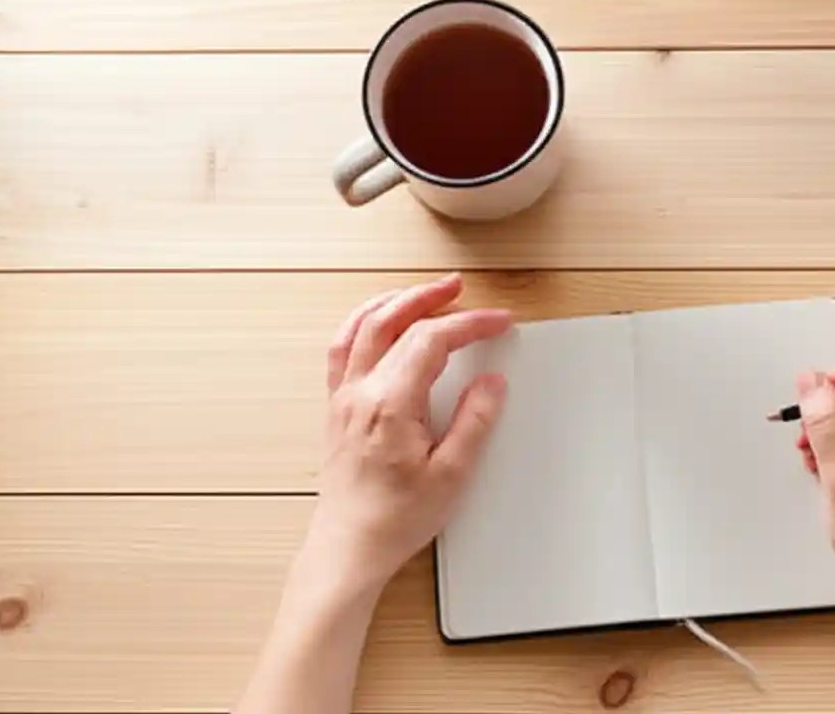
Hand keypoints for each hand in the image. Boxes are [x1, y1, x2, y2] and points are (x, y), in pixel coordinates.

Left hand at [304, 274, 511, 594]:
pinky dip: (361, 323)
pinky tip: (377, 320)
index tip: (497, 322)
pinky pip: (342, 348)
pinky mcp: (337, 408)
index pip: (432, 341)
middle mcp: (360, 393)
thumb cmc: (394, 518)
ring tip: (421, 292)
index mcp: (391, 404)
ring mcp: (343, 397)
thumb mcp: (451, 474)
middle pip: (393, 320)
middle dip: (430, 297)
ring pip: (362, 327)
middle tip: (458, 287)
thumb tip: (490, 385)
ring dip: (393, 301)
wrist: (350, 546)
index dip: (469, 324)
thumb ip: (474, 421)